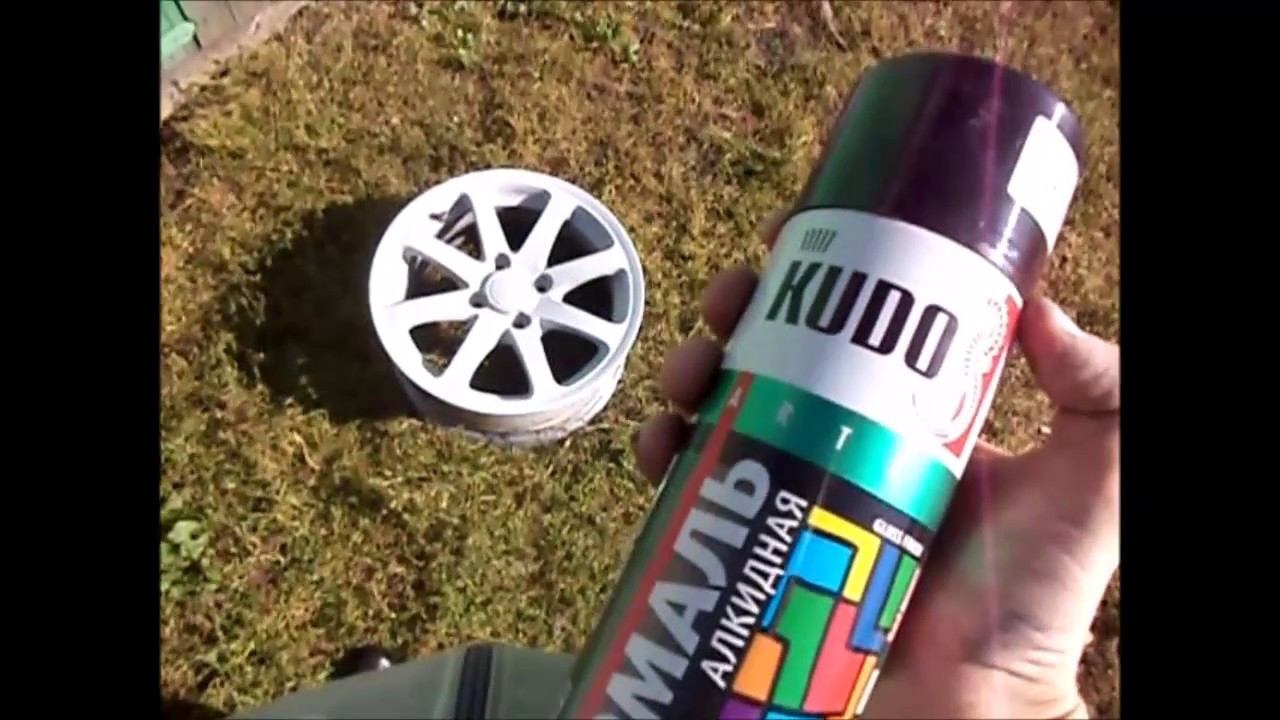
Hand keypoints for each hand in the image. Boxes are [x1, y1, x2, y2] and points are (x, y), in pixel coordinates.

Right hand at [632, 214, 1118, 718]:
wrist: (966, 702)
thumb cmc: (1032, 597)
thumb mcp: (1092, 477)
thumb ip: (1100, 390)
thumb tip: (1040, 306)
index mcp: (907, 418)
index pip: (849, 327)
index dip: (811, 280)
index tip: (789, 245)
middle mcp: (842, 444)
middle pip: (770, 354)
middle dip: (736, 313)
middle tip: (731, 301)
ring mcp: (789, 492)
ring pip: (719, 407)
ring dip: (691, 371)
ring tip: (692, 370)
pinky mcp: (747, 545)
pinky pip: (690, 486)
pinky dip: (665, 453)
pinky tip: (665, 441)